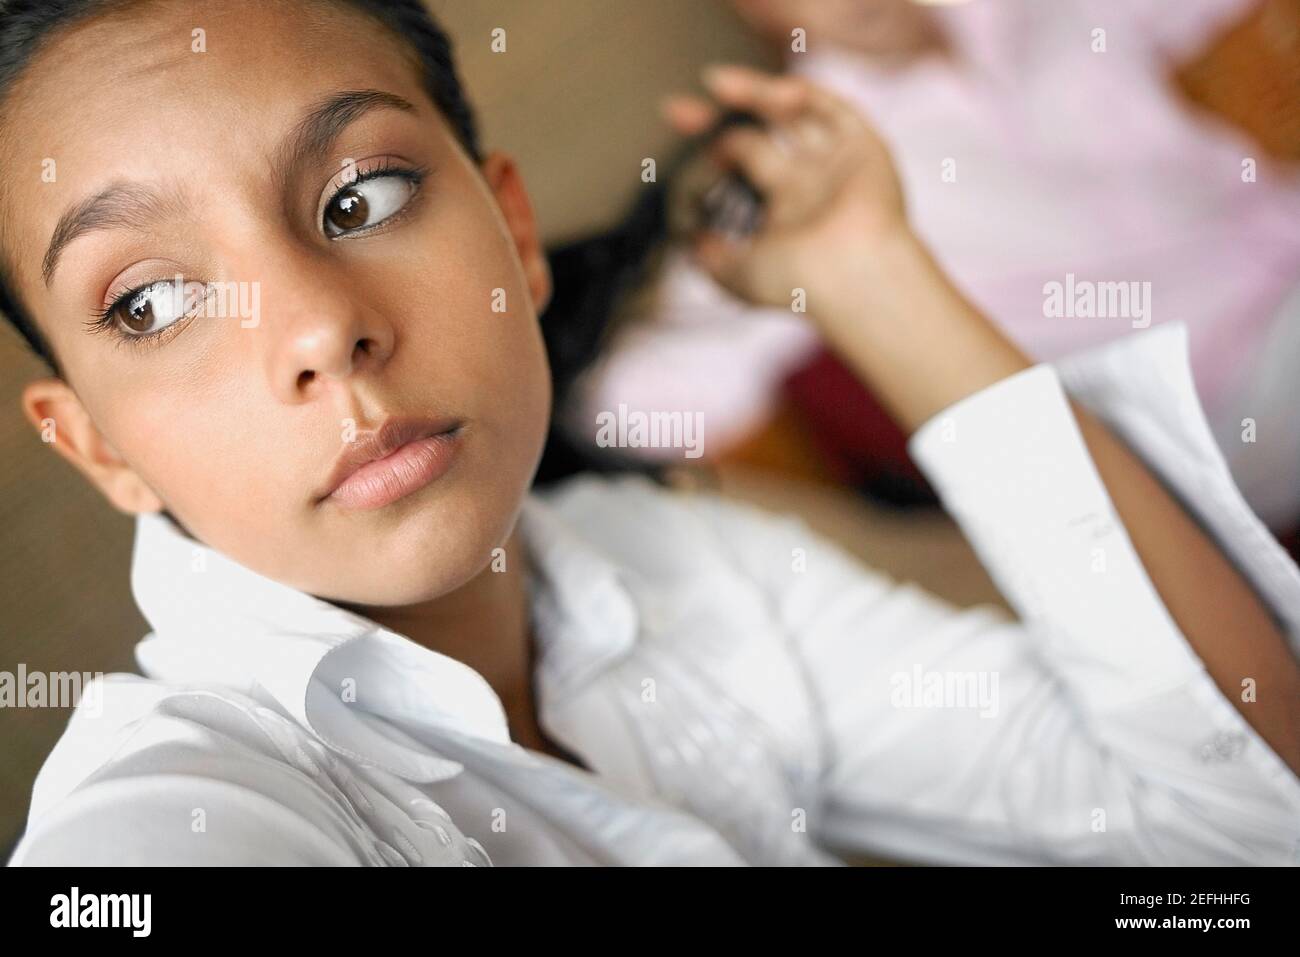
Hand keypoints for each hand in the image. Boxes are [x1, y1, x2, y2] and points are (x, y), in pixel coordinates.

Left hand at [661, 63, 907, 310]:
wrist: (852, 280)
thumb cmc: (799, 282)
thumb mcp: (738, 273)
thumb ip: (711, 257)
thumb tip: (688, 243)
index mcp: (784, 209)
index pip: (743, 161)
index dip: (710, 148)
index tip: (676, 147)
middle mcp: (810, 183)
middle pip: (762, 133)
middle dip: (720, 119)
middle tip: (676, 112)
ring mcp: (837, 163)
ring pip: (794, 114)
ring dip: (756, 94)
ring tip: (715, 84)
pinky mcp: (865, 148)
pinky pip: (833, 109)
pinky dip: (802, 96)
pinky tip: (769, 92)